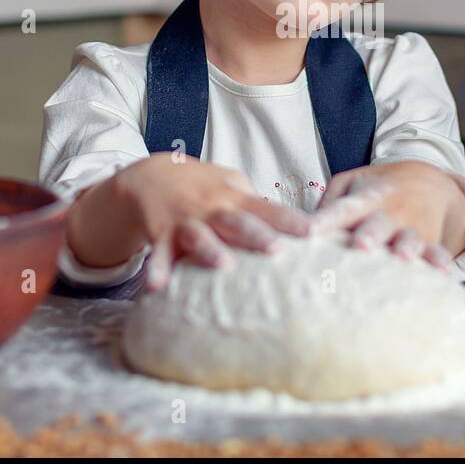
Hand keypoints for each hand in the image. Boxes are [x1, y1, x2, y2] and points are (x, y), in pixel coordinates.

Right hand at [115, 153, 312, 290]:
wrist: (150, 175)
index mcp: (233, 197)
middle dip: (256, 235)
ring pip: (199, 236)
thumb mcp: (231, 184)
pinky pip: (159, 254)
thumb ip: (257, 204)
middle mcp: (212, 208)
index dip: (290, 220)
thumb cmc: (201, 185)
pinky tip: (155, 287)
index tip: (314, 232)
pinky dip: (156, 269)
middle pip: (237, 222)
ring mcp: (186, 221)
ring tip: (225, 266)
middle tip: (277, 250)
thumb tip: (290, 225)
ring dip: (211, 251)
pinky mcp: (161, 235)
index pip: (267, 209)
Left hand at [307, 160, 464, 273]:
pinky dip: (441, 261)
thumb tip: (306, 229)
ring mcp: (412, 227)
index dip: (328, 219)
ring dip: (406, 247)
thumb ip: (328, 203)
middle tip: (360, 245)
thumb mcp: (349, 183)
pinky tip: (443, 274)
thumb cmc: (376, 190)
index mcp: (366, 197)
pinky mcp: (431, 242)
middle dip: (370, 234)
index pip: (344, 207)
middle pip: (379, 223)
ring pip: (410, 238)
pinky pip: (437, 251)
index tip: (310, 231)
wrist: (427, 182)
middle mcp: (389, 212)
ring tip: (402, 257)